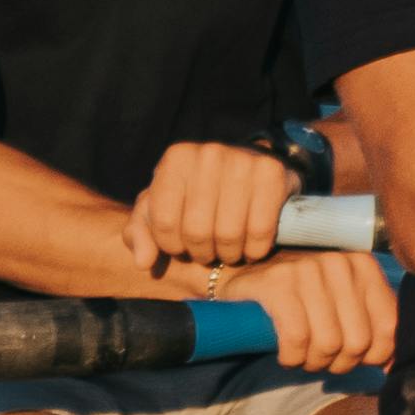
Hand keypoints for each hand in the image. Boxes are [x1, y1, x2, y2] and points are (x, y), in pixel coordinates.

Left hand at [134, 140, 297, 265]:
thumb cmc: (196, 195)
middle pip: (197, 231)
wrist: (249, 171)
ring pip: (229, 234)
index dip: (171, 246)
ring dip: (228, 255)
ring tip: (228, 251)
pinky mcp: (272, 173)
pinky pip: (260, 231)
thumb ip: (141, 233)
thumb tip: (143, 261)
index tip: (181, 246)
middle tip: (208, 252)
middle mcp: (208, 153)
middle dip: (201, 253)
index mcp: (176, 158)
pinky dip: (254, 251)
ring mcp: (242, 160)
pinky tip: (250, 248)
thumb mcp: (161, 208)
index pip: (163, 222)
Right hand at [134, 239, 398, 373]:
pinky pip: (297, 340)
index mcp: (362, 264)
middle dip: (338, 363)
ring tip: (302, 356)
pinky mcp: (277, 283)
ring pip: (328, 344)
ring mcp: (307, 269)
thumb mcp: (339, 300)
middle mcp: (338, 261)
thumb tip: (391, 366)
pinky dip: (292, 357)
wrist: (240, 272)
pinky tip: (286, 354)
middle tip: (320, 360)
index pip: (387, 327)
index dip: (371, 356)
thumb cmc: (297, 295)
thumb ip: (370, 326)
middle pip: (357, 342)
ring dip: (313, 362)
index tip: (350, 357)